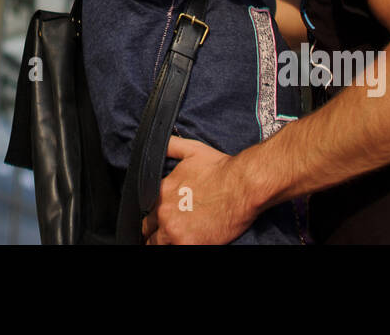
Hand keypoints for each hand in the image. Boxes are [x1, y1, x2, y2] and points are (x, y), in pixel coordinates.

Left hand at [142, 137, 257, 244]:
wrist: (242, 186)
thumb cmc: (221, 168)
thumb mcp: (191, 150)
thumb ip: (171, 146)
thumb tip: (159, 140)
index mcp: (162, 191)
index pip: (147, 210)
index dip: (153, 216)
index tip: (159, 219)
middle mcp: (163, 212)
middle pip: (148, 230)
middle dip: (154, 232)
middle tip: (165, 232)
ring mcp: (174, 230)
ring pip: (156, 244)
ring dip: (163, 242)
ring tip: (173, 239)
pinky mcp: (187, 244)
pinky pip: (173, 249)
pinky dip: (176, 246)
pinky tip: (187, 243)